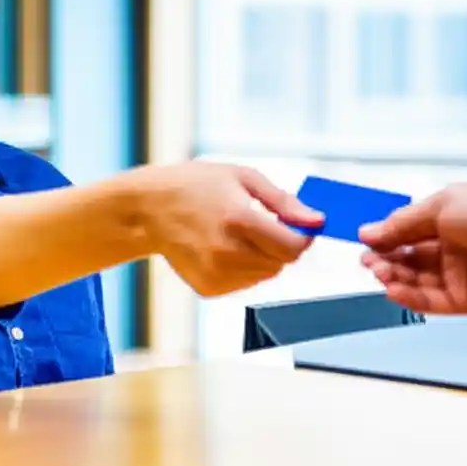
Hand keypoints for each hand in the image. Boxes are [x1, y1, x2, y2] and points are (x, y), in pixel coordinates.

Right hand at [124, 161, 322, 296]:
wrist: (149, 210)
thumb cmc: (197, 185)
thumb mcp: (242, 177)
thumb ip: (283, 202)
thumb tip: (317, 220)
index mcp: (238, 220)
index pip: (291, 247)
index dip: (303, 237)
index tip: (299, 225)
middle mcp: (227, 253)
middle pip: (281, 263)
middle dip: (282, 245)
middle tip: (264, 223)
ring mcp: (216, 274)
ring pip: (265, 275)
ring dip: (264, 257)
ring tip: (238, 233)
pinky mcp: (208, 288)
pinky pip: (245, 283)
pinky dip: (244, 268)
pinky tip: (224, 247)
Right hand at [358, 182, 466, 313]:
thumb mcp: (440, 206)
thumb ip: (402, 223)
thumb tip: (370, 231)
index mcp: (452, 218)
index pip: (410, 230)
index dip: (387, 236)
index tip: (366, 240)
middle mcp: (456, 247)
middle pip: (411, 257)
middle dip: (387, 258)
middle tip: (368, 260)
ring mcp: (461, 275)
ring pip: (417, 280)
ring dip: (395, 277)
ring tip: (378, 272)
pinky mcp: (466, 300)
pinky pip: (431, 301)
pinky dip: (410, 297)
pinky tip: (393, 290)